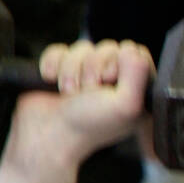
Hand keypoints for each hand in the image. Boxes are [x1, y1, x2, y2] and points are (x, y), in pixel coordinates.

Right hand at [9, 40, 153, 169]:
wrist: (44, 135)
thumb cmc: (87, 125)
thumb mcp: (125, 105)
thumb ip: (138, 74)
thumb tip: (130, 49)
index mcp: (135, 91)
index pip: (136, 54)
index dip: (121, 61)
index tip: (110, 80)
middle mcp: (112, 82)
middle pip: (109, 48)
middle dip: (93, 68)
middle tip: (87, 92)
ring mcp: (85, 75)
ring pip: (83, 48)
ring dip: (71, 70)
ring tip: (68, 93)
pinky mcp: (61, 70)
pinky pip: (59, 50)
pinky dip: (53, 64)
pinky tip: (51, 81)